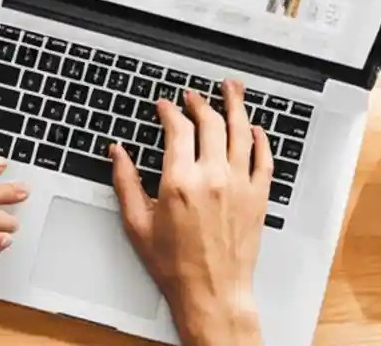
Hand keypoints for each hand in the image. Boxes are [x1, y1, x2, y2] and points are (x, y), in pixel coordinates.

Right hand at [111, 80, 271, 345]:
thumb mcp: (137, 223)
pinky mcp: (258, 198)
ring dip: (235, 106)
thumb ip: (125, 182)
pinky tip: (254, 128)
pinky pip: (263, 158)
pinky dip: (260, 139)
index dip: (169, 110)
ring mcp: (239, 185)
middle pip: (210, 123)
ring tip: (231, 88)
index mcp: (180, 182)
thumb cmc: (175, 264)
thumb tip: (116, 152)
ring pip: (241, 132)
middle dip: (199, 102)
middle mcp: (213, 178)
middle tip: (192, 95)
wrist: (213, 292)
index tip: (164, 105)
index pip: (177, 129)